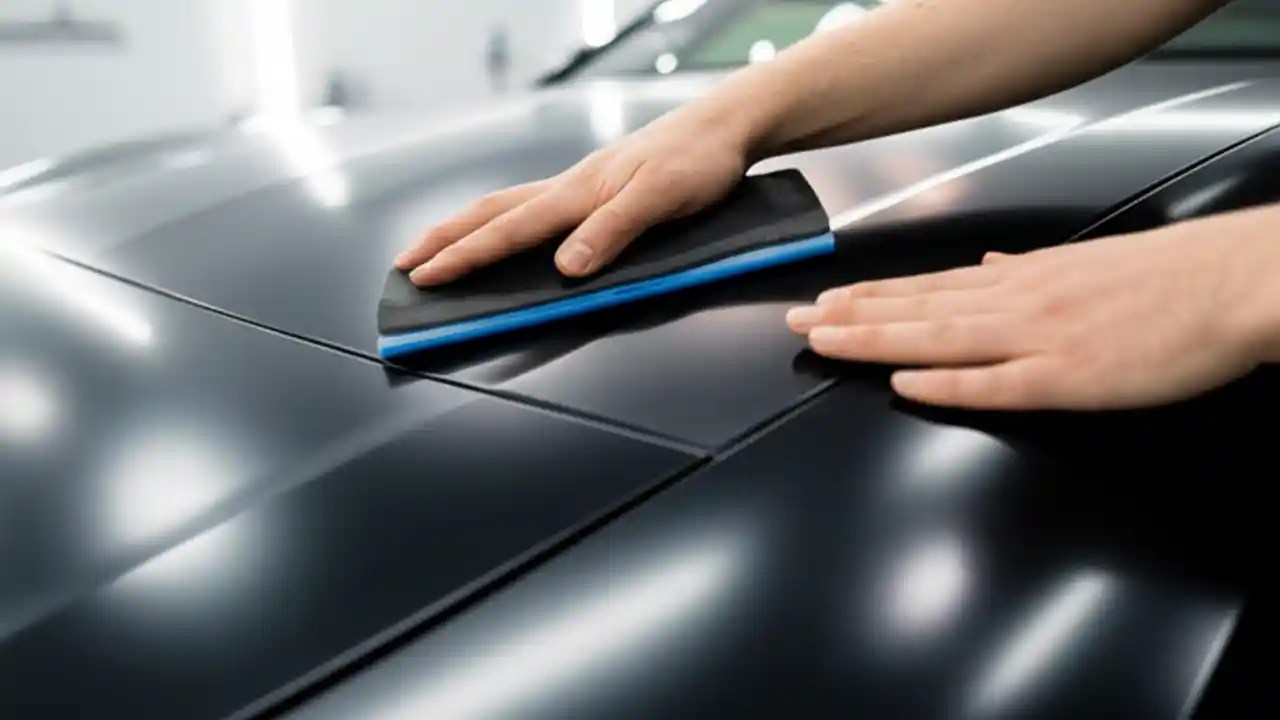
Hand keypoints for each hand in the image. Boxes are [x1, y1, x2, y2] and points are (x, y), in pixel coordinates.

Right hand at [395, 106, 750, 285]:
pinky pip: (533, 207)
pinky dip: (502, 222)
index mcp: (579, 192)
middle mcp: (571, 187)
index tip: (426, 276)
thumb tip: (565, 267)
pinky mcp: (596, 189)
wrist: (724, 126)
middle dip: (445, 239)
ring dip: (466, 229)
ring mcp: (580, 186)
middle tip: (407, 264)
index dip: (464, 256)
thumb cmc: (698, 159)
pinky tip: (503, 232)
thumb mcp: (662, 198)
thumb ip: (612, 231)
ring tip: (438, 248)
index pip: (509, 229)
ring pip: (507, 207)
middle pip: (491, 213)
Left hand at [786, 207, 1279, 409]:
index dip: (870, 298)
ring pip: (939, 340)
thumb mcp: (1082, 262)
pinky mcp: (1067, 376)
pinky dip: (946, 383)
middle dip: (851, 318)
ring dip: (876, 341)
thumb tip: (983, 268)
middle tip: (796, 322)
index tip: (825, 302)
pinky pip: (995, 383)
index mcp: (1021, 280)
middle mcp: (1017, 303)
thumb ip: (1025, 271)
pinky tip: (905, 384)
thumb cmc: (1162, 278)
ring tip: (825, 340)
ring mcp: (1038, 338)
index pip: (927, 289)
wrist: (1230, 285)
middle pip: (918, 312)